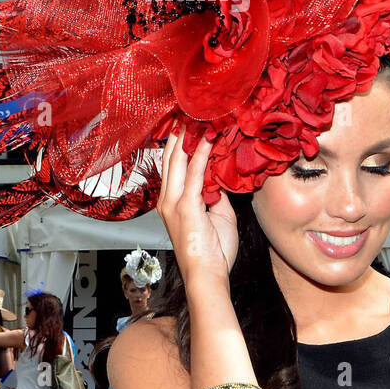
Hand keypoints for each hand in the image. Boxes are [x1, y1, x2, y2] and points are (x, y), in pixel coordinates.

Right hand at [157, 127, 237, 283]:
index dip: (179, 145)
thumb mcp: (217, 216)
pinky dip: (201, 155)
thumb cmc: (212, 253)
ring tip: (195, 117)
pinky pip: (195, 174)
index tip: (187, 125)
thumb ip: (216, 195)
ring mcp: (174, 203)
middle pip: (170, 159)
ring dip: (188, 138)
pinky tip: (207, 140)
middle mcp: (168, 200)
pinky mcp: (186, 207)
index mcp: (171, 203)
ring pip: (178, 161)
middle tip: (187, 112)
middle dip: (178, 134)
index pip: (173, 167)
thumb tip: (221, 179)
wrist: (206, 276)